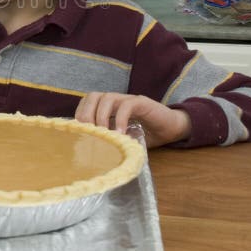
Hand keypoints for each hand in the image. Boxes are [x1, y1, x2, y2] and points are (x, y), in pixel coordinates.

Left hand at [74, 92, 191, 147]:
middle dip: (87, 113)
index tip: (79, 132)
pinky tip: (121, 133)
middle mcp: (116, 100)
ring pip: (107, 98)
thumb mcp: (124, 139)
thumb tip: (91, 154)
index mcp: (108, 106)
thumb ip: (111, 140)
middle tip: (89, 133)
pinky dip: (120, 119)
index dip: (80, 114)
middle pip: (93, 96)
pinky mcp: (142, 102)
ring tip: (104, 134)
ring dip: (101, 116)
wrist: (172, 128)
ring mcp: (128, 99)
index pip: (86, 102)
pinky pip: (127, 106)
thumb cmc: (146, 134)